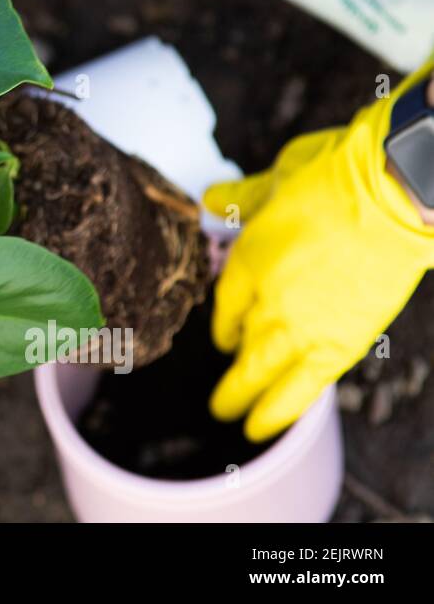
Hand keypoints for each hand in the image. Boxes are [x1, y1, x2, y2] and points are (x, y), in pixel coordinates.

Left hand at [201, 64, 433, 441]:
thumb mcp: (272, 179)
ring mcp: (298, 326)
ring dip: (243, 398)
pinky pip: (300, 388)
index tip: (225, 334)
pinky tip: (264, 424)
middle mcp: (264, 299)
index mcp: (245, 258)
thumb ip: (240, 197)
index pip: (224, 302)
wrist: (392, 196)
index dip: (223, 322)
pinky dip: (280, 410)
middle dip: (226, 373)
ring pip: (259, 373)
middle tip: (218, 396)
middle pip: (236, 346)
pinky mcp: (338, 345)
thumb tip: (211, 200)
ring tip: (231, 416)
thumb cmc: (334, 178)